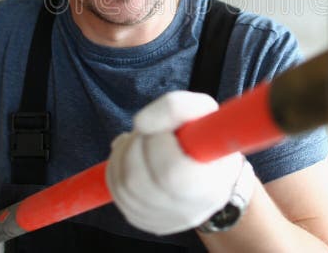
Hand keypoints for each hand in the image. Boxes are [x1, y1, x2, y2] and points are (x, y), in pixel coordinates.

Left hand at [106, 91, 254, 234]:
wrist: (211, 174)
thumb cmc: (208, 141)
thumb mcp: (205, 113)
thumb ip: (177, 107)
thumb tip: (140, 122)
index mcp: (210, 187)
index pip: (170, 172)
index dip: (158, 143)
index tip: (165, 130)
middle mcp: (186, 212)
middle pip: (138, 179)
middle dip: (137, 144)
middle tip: (149, 131)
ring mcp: (162, 220)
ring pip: (123, 185)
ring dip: (123, 152)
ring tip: (141, 139)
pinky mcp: (142, 219)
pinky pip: (116, 191)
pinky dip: (117, 166)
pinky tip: (133, 155)